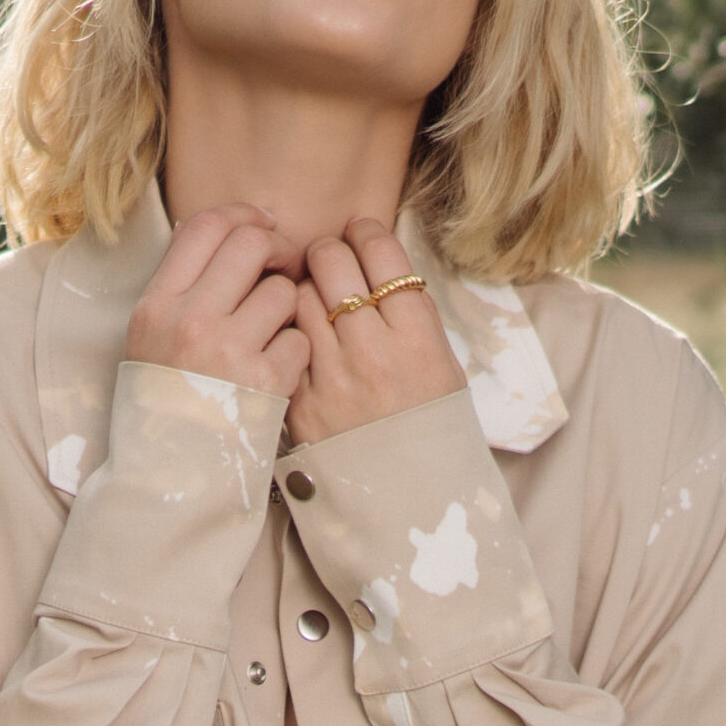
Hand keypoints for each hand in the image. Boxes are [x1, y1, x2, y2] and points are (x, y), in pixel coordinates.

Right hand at [123, 203, 310, 399]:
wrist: (169, 477)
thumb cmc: (162, 402)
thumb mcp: (147, 338)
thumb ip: (176, 287)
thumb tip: (211, 230)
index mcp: (157, 305)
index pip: (205, 226)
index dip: (243, 215)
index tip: (263, 225)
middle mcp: (190, 321)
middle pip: (252, 244)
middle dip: (278, 250)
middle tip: (282, 270)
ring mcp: (228, 352)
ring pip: (284, 292)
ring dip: (287, 309)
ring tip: (271, 335)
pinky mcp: (265, 384)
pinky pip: (300, 341)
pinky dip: (295, 353)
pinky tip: (277, 371)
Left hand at [284, 219, 464, 445]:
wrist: (407, 495)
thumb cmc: (429, 421)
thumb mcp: (441, 362)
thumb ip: (409, 314)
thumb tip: (375, 264)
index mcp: (418, 337)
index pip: (382, 255)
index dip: (365, 232)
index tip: (359, 230)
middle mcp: (375, 351)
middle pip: (333, 265)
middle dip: (327, 251)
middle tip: (329, 258)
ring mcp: (334, 377)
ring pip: (298, 297)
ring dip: (301, 287)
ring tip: (311, 297)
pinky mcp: (301, 402)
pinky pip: (283, 342)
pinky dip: (287, 330)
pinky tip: (296, 333)